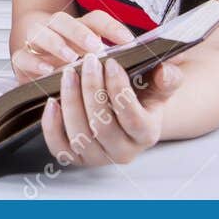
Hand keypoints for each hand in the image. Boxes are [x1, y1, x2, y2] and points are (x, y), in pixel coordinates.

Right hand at [12, 10, 134, 81]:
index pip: (96, 19)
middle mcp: (56, 30)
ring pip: (42, 33)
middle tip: (97, 48)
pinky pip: (22, 56)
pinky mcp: (21, 59)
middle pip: (64, 20)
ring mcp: (36, 42)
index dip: (112, 27)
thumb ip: (126, 67)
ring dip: (57, 44)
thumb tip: (164, 73)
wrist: (31, 59)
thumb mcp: (97, 61)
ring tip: (72, 59)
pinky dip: (34, 62)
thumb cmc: (72, 63)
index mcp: (79, 28)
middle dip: (80, 32)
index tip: (129, 41)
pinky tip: (48, 70)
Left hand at [41, 54, 181, 165]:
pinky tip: (51, 101)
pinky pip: (59, 147)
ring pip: (80, 135)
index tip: (110, 62)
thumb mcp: (158, 85)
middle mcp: (124, 152)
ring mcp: (98, 157)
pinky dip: (52, 125)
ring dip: (71, 100)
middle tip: (88, 61)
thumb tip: (165, 72)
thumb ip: (167, 78)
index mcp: (147, 134)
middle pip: (103, 125)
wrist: (125, 113)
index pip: (132, 117)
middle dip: (92, 89)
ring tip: (69, 72)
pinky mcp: (76, 157)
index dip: (119, 89)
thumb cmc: (141, 95)